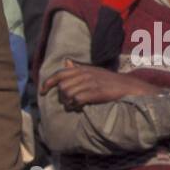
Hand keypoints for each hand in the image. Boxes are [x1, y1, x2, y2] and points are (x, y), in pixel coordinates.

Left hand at [41, 59, 155, 110]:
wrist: (127, 87)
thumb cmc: (109, 81)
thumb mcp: (93, 71)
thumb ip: (79, 68)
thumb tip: (66, 62)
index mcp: (82, 69)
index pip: (60, 74)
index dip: (48, 83)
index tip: (42, 91)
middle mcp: (84, 74)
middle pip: (62, 86)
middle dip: (62, 97)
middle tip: (68, 102)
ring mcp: (89, 83)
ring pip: (68, 93)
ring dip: (68, 102)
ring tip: (74, 105)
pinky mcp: (94, 93)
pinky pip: (77, 100)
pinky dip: (75, 106)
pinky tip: (80, 107)